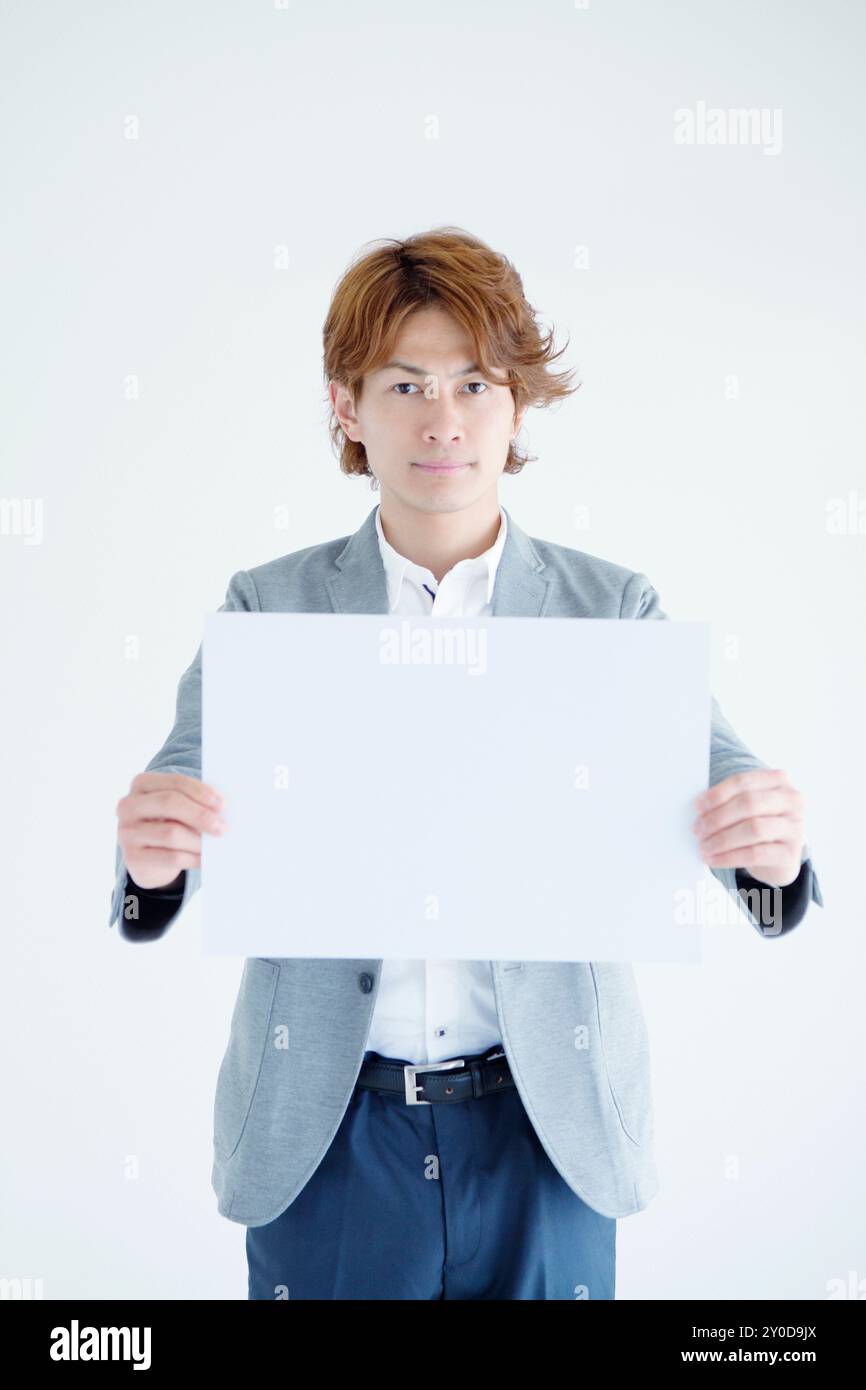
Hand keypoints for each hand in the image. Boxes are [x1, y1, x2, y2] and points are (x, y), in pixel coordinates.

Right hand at [116, 771, 227, 888]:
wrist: (148, 859)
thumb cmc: (169, 824)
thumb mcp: (178, 809)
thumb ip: (194, 803)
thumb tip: (221, 811)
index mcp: (141, 784)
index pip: (175, 782)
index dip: (200, 792)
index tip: (222, 805)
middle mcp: (128, 805)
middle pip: (169, 803)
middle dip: (200, 815)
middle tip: (222, 827)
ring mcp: (127, 832)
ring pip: (171, 833)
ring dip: (198, 841)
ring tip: (213, 845)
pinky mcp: (133, 858)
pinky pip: (171, 857)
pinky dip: (193, 858)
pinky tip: (204, 859)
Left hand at [692, 768, 804, 887]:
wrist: (780, 855)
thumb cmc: (758, 824)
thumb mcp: (749, 807)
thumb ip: (729, 802)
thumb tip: (699, 811)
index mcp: (778, 780)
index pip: (743, 781)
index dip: (717, 794)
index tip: (697, 807)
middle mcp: (791, 801)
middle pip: (749, 804)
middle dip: (718, 818)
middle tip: (697, 830)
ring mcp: (794, 827)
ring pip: (753, 829)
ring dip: (722, 839)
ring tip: (704, 847)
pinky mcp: (791, 853)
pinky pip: (755, 854)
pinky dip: (729, 857)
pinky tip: (714, 860)